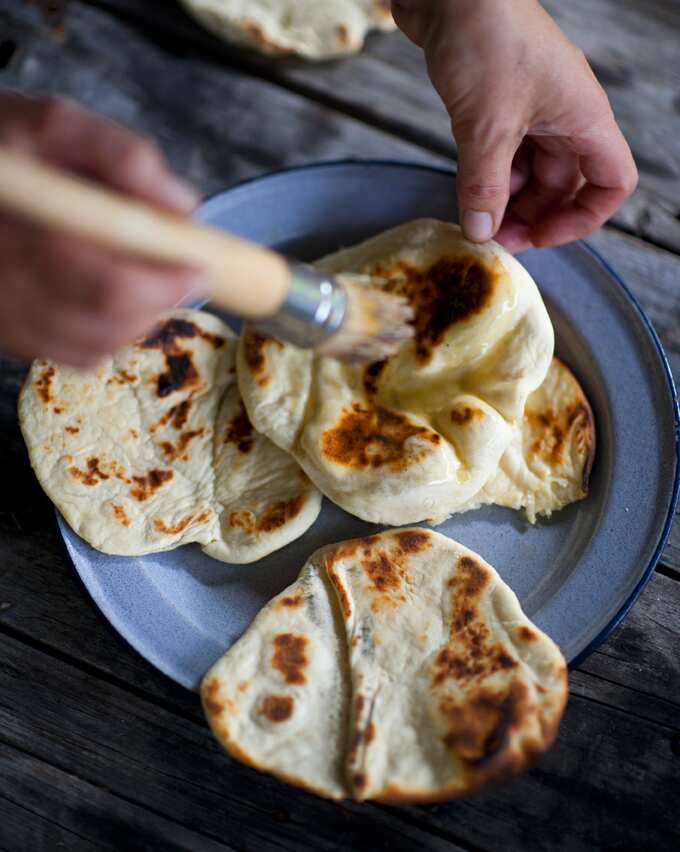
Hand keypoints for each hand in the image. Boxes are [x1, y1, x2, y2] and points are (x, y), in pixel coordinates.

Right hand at [0, 91, 202, 366]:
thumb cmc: (5, 146)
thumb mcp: (55, 126)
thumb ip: (121, 156)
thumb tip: (183, 206)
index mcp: (25, 229)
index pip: (110, 285)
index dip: (164, 285)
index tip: (197, 269)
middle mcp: (7, 283)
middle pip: (108, 320)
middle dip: (159, 301)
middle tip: (181, 276)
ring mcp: (6, 315)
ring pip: (97, 344)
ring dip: (138, 318)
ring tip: (146, 279)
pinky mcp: (10, 333)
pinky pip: (77, 355)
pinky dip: (109, 333)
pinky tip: (112, 299)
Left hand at [392, 0, 637, 251]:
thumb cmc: (486, 36)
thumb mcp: (486, 127)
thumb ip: (484, 187)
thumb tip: (481, 233)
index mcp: (583, 116)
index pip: (611, 182)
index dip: (582, 218)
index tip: (540, 236)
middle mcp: (564, 113)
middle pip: (564, 184)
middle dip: (533, 216)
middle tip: (493, 238)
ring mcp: (531, 106)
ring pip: (531, 171)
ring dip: (507, 200)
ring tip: (476, 220)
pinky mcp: (498, 101)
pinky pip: (502, 152)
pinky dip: (487, 176)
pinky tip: (465, 191)